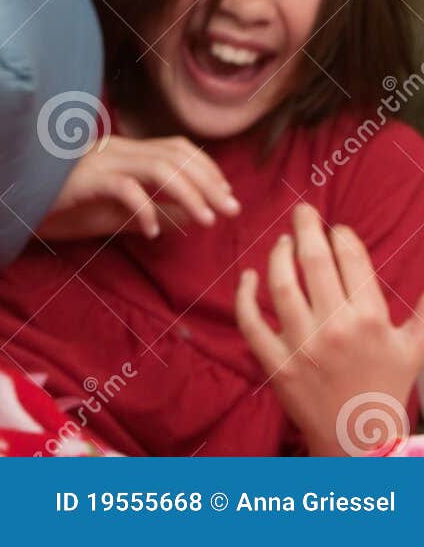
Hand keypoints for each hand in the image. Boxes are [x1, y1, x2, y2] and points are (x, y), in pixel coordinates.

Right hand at [36, 135, 238, 240]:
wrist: (17, 210)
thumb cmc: (65, 210)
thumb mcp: (117, 212)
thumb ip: (152, 208)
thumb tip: (193, 214)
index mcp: (124, 151)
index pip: (177, 148)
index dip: (208, 169)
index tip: (227, 196)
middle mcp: (116, 149)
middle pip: (176, 156)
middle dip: (209, 183)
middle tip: (231, 210)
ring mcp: (100, 162)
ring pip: (158, 168)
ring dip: (189, 194)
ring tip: (206, 220)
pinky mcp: (85, 180)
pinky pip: (125, 189)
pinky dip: (145, 210)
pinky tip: (152, 232)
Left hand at [236, 203, 423, 455]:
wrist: (361, 439)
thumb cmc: (388, 387)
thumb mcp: (414, 347)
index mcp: (371, 320)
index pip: (352, 260)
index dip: (341, 236)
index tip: (335, 228)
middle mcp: (336, 329)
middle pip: (314, 263)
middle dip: (307, 228)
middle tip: (302, 211)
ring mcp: (302, 346)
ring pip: (280, 286)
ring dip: (278, 256)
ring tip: (282, 241)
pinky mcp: (275, 364)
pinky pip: (251, 322)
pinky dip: (244, 296)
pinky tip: (247, 276)